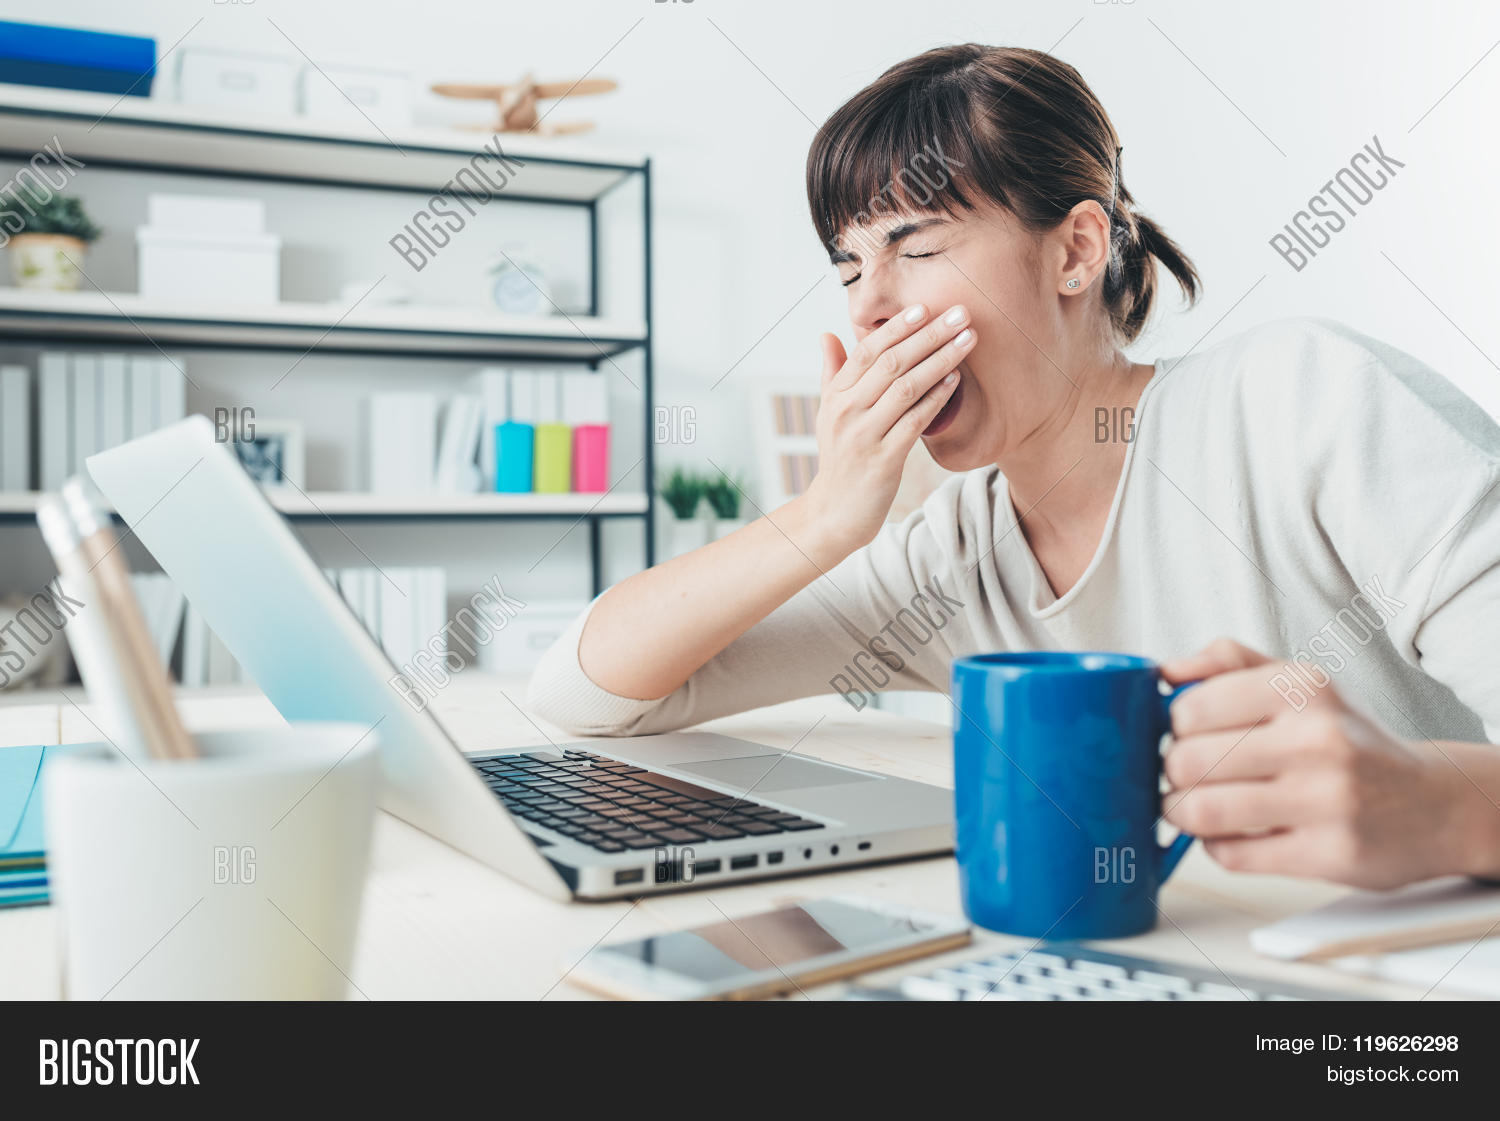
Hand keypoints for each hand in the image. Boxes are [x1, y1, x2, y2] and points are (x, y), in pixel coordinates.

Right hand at [798, 303, 972, 555]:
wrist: (836, 512)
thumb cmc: (840, 458)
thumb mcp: (828, 413)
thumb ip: (832, 373)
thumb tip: (827, 334)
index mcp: (835, 395)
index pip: (866, 350)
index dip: (897, 328)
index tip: (925, 308)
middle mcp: (846, 411)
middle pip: (890, 363)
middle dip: (929, 335)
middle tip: (960, 313)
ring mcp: (864, 436)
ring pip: (906, 388)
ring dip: (941, 360)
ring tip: (968, 340)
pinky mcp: (884, 460)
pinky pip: (915, 422)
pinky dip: (937, 398)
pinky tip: (957, 380)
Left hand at [1160, 638, 1481, 889]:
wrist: (1433, 803)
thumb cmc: (1350, 741)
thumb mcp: (1300, 683)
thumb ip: (1230, 664)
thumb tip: (1166, 670)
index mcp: (1304, 688)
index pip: (1190, 707)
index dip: (1175, 726)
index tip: (1186, 734)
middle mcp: (1318, 739)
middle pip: (1187, 761)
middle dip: (1173, 772)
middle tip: (1186, 774)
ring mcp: (1326, 800)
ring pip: (1201, 811)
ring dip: (1182, 812)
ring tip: (1193, 805)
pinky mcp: (1329, 855)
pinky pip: (1231, 855)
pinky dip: (1216, 846)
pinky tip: (1234, 832)